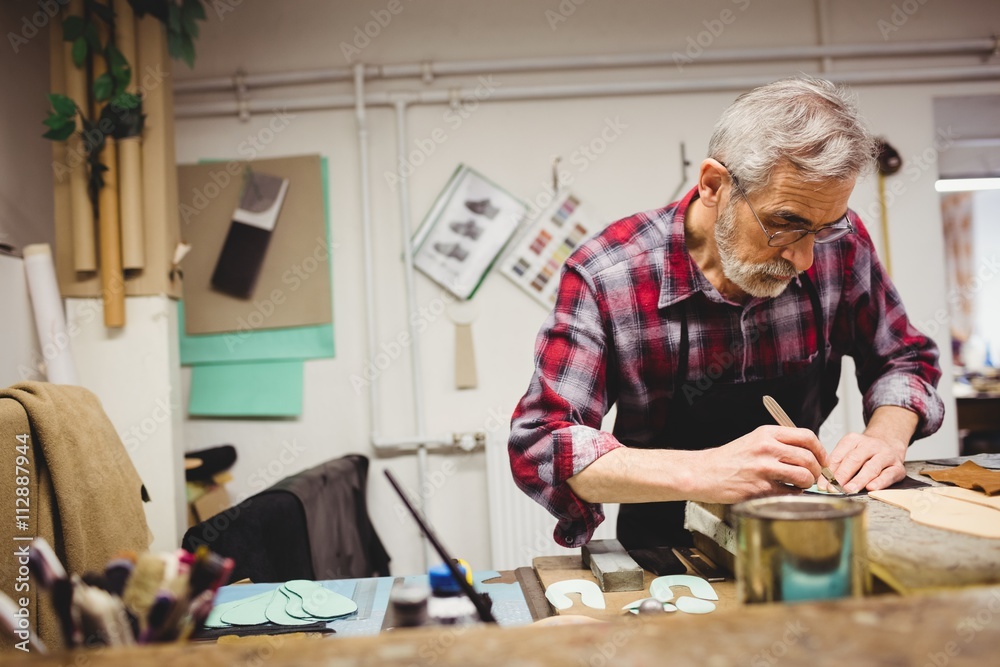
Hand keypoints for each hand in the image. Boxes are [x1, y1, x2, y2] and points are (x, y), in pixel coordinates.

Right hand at [694, 425, 826, 503]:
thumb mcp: (753, 440)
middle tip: (812, 476)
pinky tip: (785, 492)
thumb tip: (807, 453)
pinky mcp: (760, 488)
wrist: (704, 473)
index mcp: (767, 433)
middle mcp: (766, 448)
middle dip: (816, 470)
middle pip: (809, 457)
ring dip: (806, 483)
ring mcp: (763, 468)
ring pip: (803, 475)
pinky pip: (790, 493)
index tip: (822, 459)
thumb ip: (778, 443)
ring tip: (798, 485)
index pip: (806, 436)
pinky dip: (793, 495)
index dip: (820, 450)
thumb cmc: (728, 459)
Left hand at [823, 432, 906, 493]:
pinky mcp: (898, 467)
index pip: (839, 456)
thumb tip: (822, 481)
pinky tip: (871, 488)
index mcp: (854, 440)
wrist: (890, 444)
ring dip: (859, 480)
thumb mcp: (849, 451)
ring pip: (871, 467)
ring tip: (849, 490)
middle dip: (842, 475)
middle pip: (854, 460)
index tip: (822, 484)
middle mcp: (870, 445)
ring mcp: (886, 455)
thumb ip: (837, 464)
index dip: (829, 471)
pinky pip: (889, 474)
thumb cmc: (865, 453)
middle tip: (833, 488)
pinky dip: (880, 482)